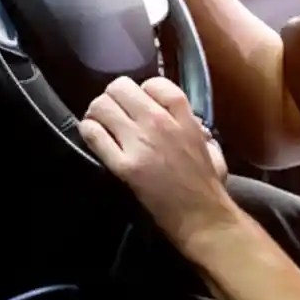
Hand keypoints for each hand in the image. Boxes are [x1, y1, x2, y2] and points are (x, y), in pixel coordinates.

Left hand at [79, 76, 236, 250]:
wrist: (201, 216)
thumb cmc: (207, 184)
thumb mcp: (210, 144)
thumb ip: (193, 126)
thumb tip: (182, 120)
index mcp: (182, 115)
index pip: (153, 82)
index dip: (143, 91)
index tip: (141, 103)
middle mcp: (158, 122)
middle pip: (120, 87)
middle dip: (114, 97)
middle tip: (114, 111)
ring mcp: (139, 143)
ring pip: (101, 106)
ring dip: (98, 112)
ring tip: (101, 122)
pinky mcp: (122, 165)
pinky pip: (93, 134)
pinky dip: (89, 131)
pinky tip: (94, 136)